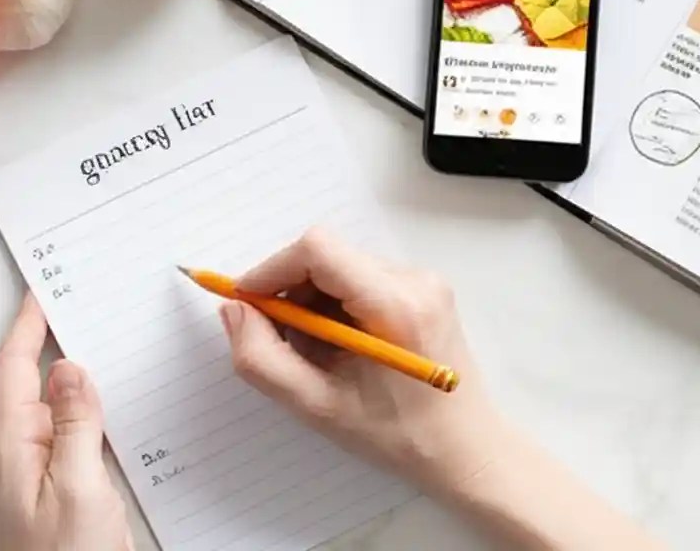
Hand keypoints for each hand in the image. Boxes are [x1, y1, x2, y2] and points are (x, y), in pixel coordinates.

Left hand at [0, 295, 133, 550]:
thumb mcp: (79, 489)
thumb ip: (74, 425)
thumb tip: (68, 368)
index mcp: (11, 448)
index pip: (14, 368)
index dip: (27, 324)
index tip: (42, 288)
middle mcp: (13, 458)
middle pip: (29, 384)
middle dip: (52, 343)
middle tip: (78, 303)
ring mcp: (30, 479)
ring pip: (51, 412)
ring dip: (72, 379)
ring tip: (98, 344)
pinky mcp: (51, 496)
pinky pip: (64, 440)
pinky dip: (85, 415)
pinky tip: (107, 409)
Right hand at [217, 228, 502, 499]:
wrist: (466, 450)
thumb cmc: (398, 436)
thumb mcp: (317, 406)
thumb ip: (261, 358)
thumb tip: (233, 311)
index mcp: (395, 305)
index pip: (317, 249)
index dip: (271, 269)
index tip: (247, 303)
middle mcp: (415, 280)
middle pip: (327, 256)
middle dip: (290, 291)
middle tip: (281, 340)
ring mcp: (424, 281)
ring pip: (341, 267)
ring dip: (313, 301)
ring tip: (317, 353)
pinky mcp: (424, 290)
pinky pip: (361, 279)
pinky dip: (336, 305)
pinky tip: (341, 347)